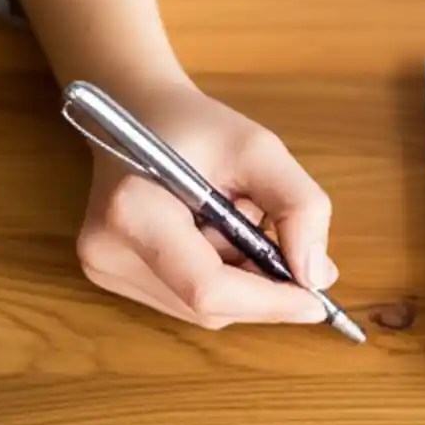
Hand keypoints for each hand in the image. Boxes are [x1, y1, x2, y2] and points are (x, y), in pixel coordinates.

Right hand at [76, 83, 337, 328]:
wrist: (137, 114)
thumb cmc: (195, 126)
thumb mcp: (260, 150)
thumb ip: (300, 207)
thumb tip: (318, 277)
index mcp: (133, 211)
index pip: (208, 287)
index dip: (269, 302)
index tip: (318, 300)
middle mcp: (107, 251)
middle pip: (207, 305)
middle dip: (262, 291)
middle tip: (293, 254)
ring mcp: (105, 269)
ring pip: (202, 310)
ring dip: (242, 282)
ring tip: (240, 223)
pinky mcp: (112, 277)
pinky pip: (187, 301)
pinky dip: (222, 280)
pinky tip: (220, 238)